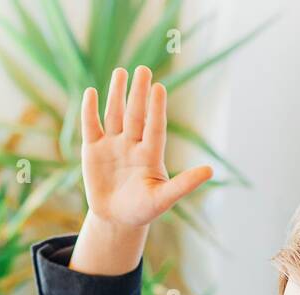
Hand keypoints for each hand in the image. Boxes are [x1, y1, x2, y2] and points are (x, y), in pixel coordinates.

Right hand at [79, 65, 212, 227]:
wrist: (116, 219)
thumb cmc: (143, 210)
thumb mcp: (163, 200)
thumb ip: (184, 184)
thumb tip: (210, 171)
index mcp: (150, 154)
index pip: (154, 127)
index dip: (156, 109)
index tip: (159, 88)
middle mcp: (132, 144)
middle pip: (135, 115)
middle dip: (138, 93)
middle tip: (143, 70)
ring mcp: (112, 144)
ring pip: (115, 114)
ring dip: (117, 94)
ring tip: (121, 72)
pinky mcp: (92, 149)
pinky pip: (91, 126)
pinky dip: (89, 110)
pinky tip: (91, 92)